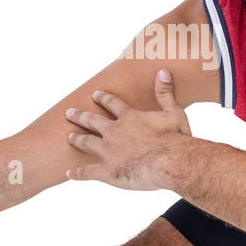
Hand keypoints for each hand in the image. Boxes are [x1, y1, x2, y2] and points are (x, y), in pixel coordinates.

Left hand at [64, 68, 192, 190]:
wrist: (170, 162)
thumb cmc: (176, 139)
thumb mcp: (174, 111)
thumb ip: (165, 92)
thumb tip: (163, 72)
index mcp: (129, 118)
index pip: (112, 104)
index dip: (103, 98)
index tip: (95, 94)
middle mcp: (114, 132)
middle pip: (92, 121)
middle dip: (80, 116)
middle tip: (69, 112)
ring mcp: (108, 151)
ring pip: (86, 142)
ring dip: (77, 139)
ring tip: (69, 137)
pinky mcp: (107, 171)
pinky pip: (87, 172)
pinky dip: (77, 173)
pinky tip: (68, 173)